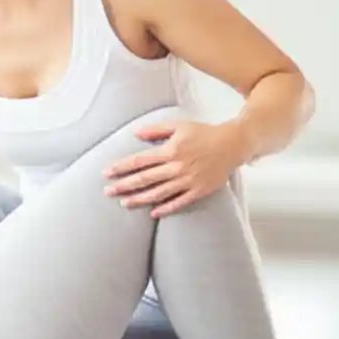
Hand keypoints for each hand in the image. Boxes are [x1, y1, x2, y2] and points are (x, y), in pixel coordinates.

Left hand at [103, 120, 248, 217]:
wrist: (232, 145)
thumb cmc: (203, 133)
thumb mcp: (179, 125)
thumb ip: (156, 129)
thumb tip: (135, 133)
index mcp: (170, 151)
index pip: (139, 161)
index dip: (121, 167)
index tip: (106, 173)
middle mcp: (176, 167)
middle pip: (144, 179)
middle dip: (123, 185)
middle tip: (107, 191)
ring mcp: (188, 181)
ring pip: (158, 193)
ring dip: (140, 199)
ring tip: (124, 203)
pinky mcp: (199, 191)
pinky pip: (179, 202)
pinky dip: (166, 208)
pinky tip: (153, 213)